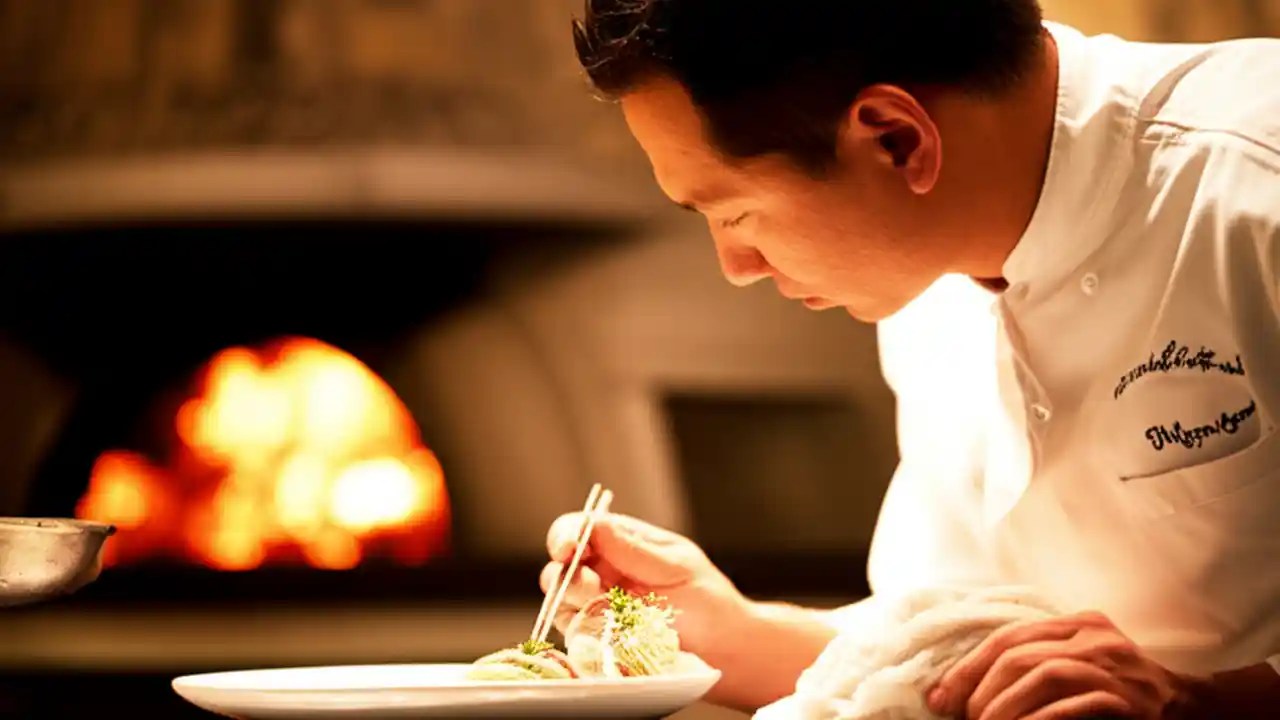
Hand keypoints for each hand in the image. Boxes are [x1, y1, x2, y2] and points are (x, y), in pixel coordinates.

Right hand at [540, 512, 750, 659]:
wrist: (723, 647)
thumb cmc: (706, 601)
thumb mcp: (676, 568)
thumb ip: (634, 550)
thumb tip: (596, 524)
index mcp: (621, 541)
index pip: (578, 527)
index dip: (565, 536)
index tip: (569, 549)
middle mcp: (603, 570)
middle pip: (560, 566)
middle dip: (569, 575)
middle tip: (594, 587)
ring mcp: (597, 604)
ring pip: (561, 601)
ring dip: (575, 605)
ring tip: (611, 613)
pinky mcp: (598, 636)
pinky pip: (574, 632)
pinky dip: (583, 632)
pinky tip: (609, 635)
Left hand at [926, 611, 1196, 718]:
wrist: (1190, 707)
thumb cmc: (1121, 690)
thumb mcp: (1078, 662)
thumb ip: (1034, 661)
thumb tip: (965, 689)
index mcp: (1075, 622)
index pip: (1007, 637)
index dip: (967, 667)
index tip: (941, 696)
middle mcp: (1093, 635)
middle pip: (1018, 653)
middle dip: (980, 688)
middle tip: (964, 718)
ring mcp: (1113, 664)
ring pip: (1042, 673)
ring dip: (1005, 705)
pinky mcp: (1129, 697)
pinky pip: (1075, 703)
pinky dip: (1041, 718)